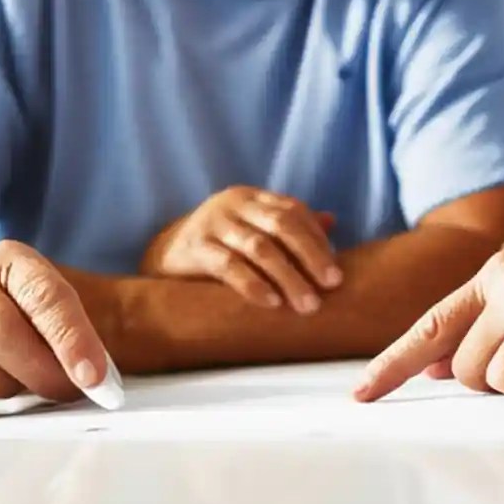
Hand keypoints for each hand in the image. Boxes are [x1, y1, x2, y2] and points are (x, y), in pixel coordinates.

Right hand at [0, 240, 114, 416]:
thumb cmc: (10, 314)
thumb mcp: (44, 307)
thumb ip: (73, 337)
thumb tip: (99, 384)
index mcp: (9, 261)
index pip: (44, 296)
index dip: (71, 340)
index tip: (94, 378)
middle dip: (38, 371)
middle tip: (62, 391)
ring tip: (12, 384)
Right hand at [142, 186, 341, 313]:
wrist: (166, 255)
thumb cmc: (222, 245)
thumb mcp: (255, 230)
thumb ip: (290, 226)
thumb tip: (332, 221)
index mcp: (254, 198)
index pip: (295, 212)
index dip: (318, 241)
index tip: (337, 273)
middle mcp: (234, 203)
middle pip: (282, 225)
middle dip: (311, 256)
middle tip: (331, 286)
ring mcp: (212, 223)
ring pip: (259, 247)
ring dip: (288, 277)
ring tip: (307, 304)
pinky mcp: (194, 247)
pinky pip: (228, 266)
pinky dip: (253, 285)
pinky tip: (272, 303)